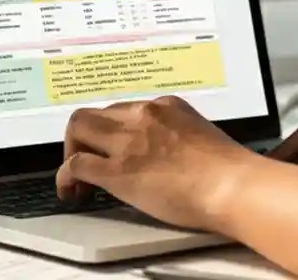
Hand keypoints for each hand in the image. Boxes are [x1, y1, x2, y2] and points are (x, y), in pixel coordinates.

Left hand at [56, 95, 259, 229]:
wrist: (233, 186)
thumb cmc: (228, 170)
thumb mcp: (199, 136)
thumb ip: (176, 137)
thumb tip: (164, 155)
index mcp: (164, 106)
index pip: (123, 110)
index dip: (111, 132)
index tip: (111, 148)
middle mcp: (142, 116)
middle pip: (94, 114)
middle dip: (84, 137)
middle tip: (88, 158)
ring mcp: (128, 142)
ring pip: (77, 128)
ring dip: (70, 151)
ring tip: (77, 178)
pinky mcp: (118, 171)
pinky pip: (75, 164)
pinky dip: (65, 177)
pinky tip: (71, 191)